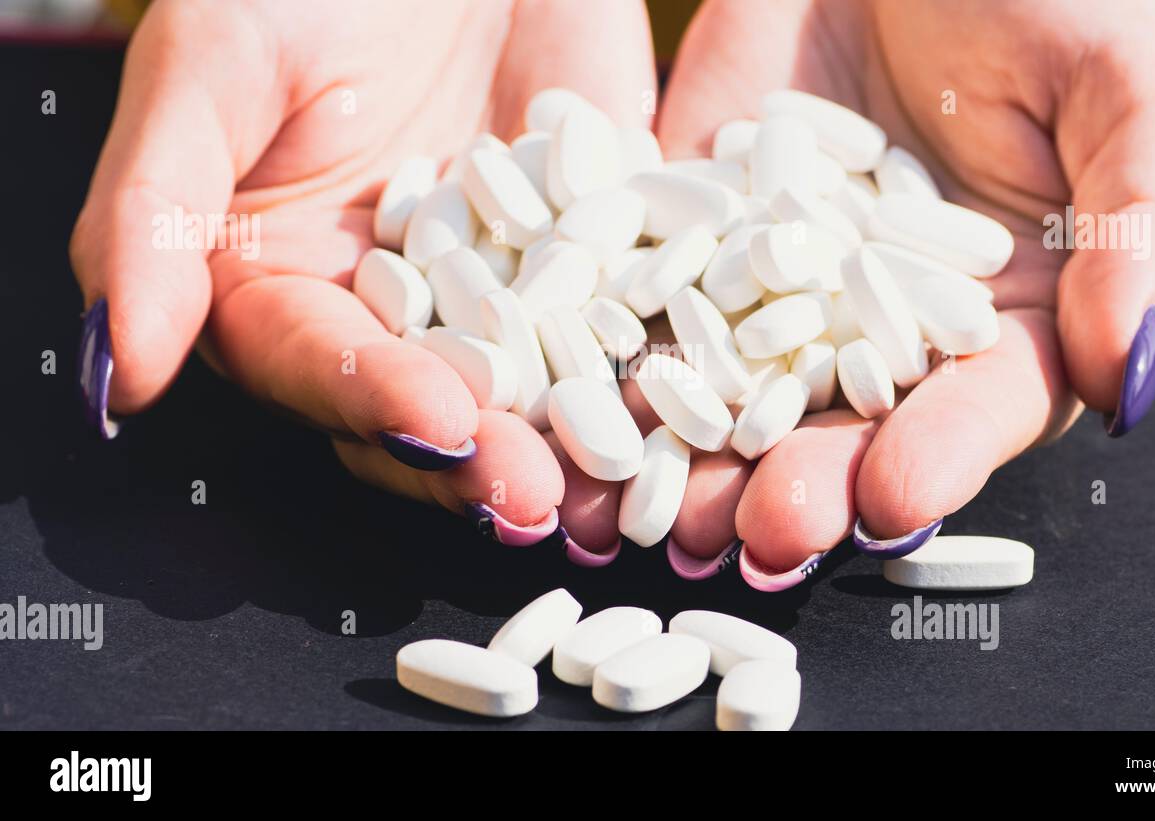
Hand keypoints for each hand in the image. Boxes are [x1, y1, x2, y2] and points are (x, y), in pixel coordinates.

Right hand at [71, 0, 655, 537]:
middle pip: (425, 405)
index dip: (368, 400)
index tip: (431, 422)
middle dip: (474, 455)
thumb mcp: (216, 62)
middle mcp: (389, 304)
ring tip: (605, 483)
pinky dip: (650, 364)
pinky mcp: (592, 253)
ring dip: (564, 441)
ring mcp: (500, 287)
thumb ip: (152, 215)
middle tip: (531, 496)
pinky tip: (686, 402)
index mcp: (279, 278)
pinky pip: (623, 318)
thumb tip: (116, 377)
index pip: (313, 364)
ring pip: (528, 389)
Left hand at [647, 0, 1154, 585]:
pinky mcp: (692, 227)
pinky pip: (645, 291)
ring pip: (728, 385)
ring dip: (684, 456)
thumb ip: (1136, 235)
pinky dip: (606, 347)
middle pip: (839, 425)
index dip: (939, 456)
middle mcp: (879, 325)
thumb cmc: (1061, 3)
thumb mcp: (1126, 93)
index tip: (893, 498)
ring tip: (647, 509)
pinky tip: (568, 401)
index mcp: (1000, 321)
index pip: (976, 409)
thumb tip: (1126, 374)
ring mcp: (776, 281)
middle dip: (795, 482)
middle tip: (751, 530)